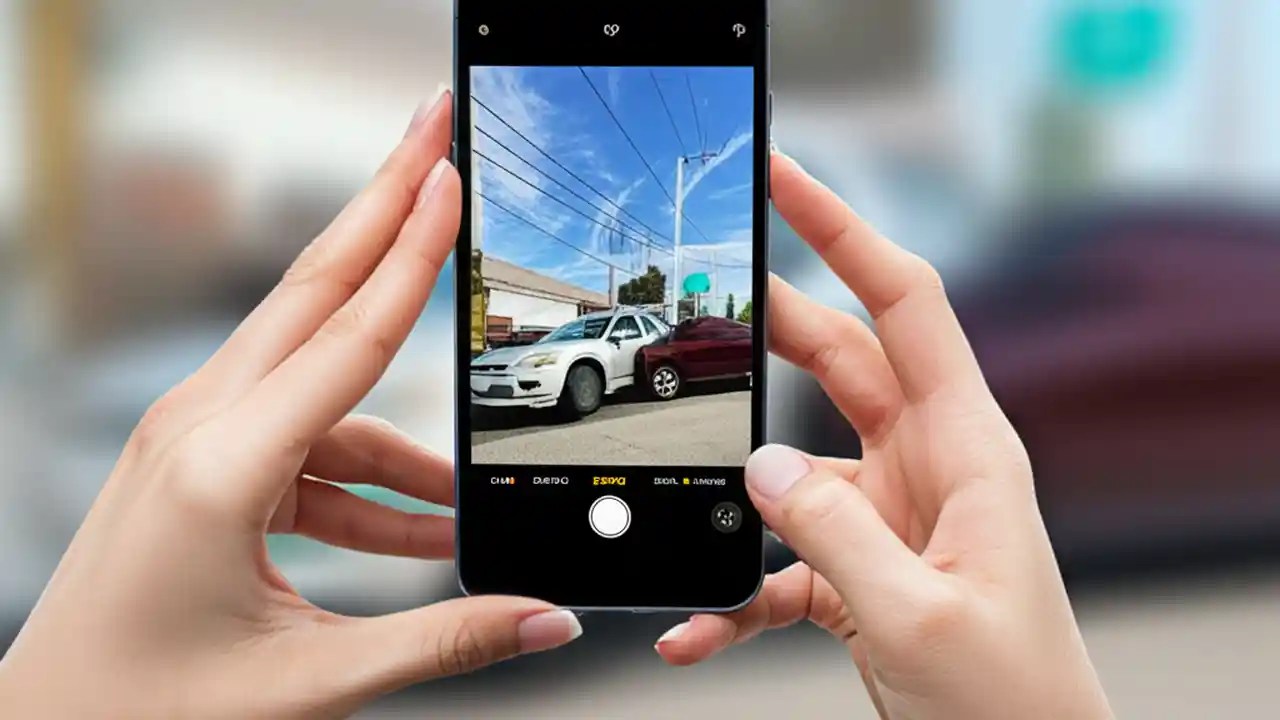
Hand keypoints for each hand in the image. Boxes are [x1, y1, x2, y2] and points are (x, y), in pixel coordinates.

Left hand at [0, 92, 580, 719]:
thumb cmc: (143, 710)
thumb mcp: (307, 682)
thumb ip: (440, 640)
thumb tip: (543, 619)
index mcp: (222, 467)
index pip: (349, 335)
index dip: (411, 251)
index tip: (446, 176)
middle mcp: (201, 428)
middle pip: (318, 294)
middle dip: (383, 210)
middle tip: (432, 139)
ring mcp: (197, 441)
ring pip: (321, 380)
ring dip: (400, 428)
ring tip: (462, 496)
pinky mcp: (204, 466)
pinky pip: (306, 444)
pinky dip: (364, 481)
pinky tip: (412, 533)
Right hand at [655, 154, 1112, 719]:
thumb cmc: (1013, 701)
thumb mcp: (921, 618)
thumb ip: (835, 535)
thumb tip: (760, 469)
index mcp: (966, 449)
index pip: (904, 305)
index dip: (844, 231)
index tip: (786, 179)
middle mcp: (926, 465)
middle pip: (838, 359)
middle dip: (768, 321)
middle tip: (704, 295)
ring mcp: (888, 514)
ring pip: (792, 457)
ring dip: (735, 480)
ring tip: (682, 483)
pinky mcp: (858, 567)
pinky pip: (781, 558)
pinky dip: (735, 589)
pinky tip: (697, 624)